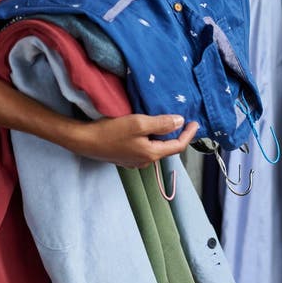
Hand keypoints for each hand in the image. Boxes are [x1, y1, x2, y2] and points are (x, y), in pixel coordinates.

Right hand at [73, 114, 198, 168]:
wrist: (85, 141)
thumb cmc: (112, 131)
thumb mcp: (138, 123)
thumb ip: (161, 123)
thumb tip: (180, 122)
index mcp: (152, 154)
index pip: (177, 146)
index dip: (189, 135)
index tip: (196, 123)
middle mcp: (145, 161)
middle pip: (166, 148)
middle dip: (175, 135)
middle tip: (181, 121)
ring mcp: (134, 161)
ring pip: (154, 148)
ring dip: (160, 136)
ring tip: (162, 122)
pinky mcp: (124, 158)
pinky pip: (143, 148)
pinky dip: (148, 139)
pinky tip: (143, 130)